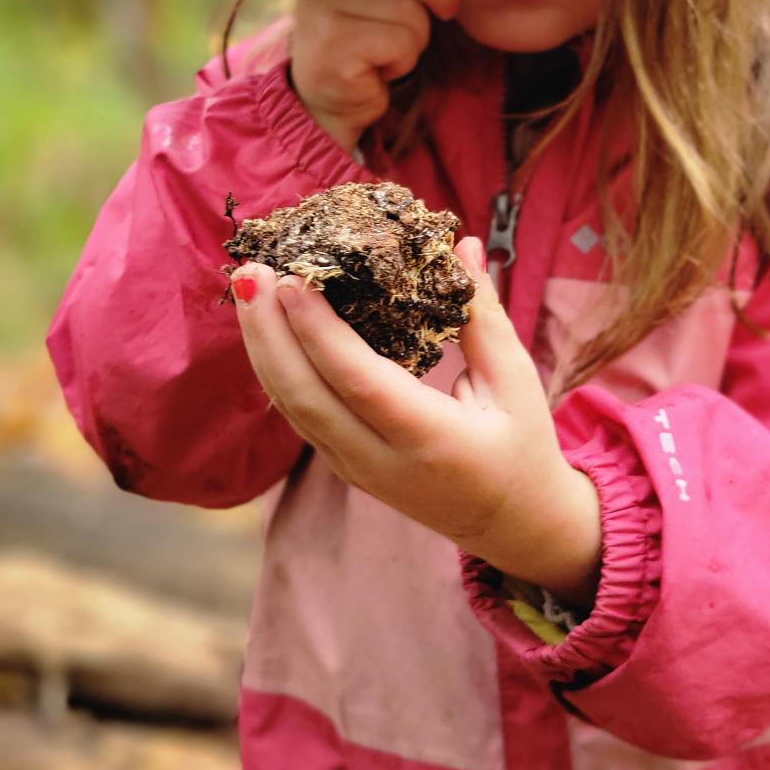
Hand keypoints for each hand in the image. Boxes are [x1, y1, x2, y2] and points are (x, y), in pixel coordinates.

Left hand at [230, 236, 601, 606]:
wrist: (512, 524)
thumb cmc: (521, 449)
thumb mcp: (516, 382)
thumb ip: (483, 316)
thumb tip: (463, 246)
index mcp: (431, 440)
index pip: (358, 382)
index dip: (319, 331)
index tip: (293, 279)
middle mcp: (381, 462)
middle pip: (305, 397)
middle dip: (269, 332)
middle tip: (252, 271)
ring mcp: (355, 470)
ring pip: (291, 408)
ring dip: (263, 347)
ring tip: (248, 288)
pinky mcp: (344, 467)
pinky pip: (299, 416)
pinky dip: (277, 368)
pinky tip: (267, 328)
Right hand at [289, 0, 460, 153]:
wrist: (329, 91)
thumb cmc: (368, 31)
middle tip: (443, 12)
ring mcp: (321, 4)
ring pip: (410, 10)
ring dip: (417, 36)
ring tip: (390, 45)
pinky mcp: (332, 44)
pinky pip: (401, 43)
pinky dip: (403, 60)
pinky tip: (380, 65)